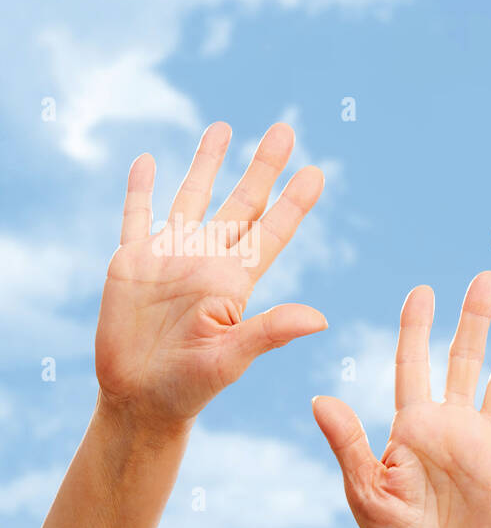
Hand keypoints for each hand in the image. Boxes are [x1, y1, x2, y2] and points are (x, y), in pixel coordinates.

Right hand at [96, 122, 326, 428]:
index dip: (294, 202)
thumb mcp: (233, 357)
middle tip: (285, 130)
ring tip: (225, 127)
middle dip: (262, 167)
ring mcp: (169, 258)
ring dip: (208, 163)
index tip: (317, 172)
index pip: (272, 231)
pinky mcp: (131, 263)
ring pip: (192, 197)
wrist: (140, 399)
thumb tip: (322, 318)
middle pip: (241, 203)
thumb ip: (271, 331)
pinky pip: (136, 216)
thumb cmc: (192, 386)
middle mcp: (207, 261)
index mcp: (235, 280)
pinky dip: (141, 189)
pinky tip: (149, 162)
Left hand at [313, 272, 490, 527]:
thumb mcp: (366, 494)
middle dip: (474, 319)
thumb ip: (350, 446)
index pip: (414, 365)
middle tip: (487, 277)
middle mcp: (453, 429)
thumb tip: (320, 399)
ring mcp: (488, 449)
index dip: (417, 327)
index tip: (422, 291)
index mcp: (412, 428)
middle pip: (465, 361)